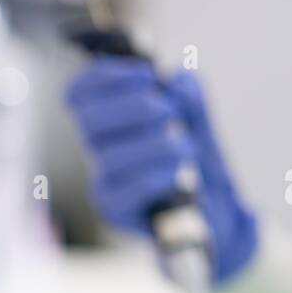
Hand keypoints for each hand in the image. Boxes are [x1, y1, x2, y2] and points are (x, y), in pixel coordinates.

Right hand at [64, 57, 258, 283]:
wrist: (213, 217)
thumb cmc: (196, 165)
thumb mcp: (200, 123)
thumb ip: (191, 98)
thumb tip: (180, 81)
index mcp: (109, 121)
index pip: (78, 94)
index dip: (106, 78)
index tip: (147, 76)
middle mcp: (98, 150)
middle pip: (88, 119)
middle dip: (134, 107)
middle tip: (169, 112)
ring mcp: (103, 182)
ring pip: (113, 156)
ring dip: (158, 144)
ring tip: (186, 147)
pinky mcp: (115, 211)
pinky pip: (130, 188)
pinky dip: (160, 175)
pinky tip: (179, 175)